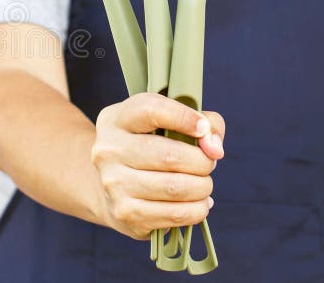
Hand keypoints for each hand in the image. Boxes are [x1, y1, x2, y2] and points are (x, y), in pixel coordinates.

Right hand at [91, 93, 224, 239]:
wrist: (110, 187)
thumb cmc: (148, 147)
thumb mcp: (167, 122)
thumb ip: (203, 123)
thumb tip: (214, 149)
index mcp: (116, 120)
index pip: (151, 110)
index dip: (184, 117)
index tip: (203, 128)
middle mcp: (109, 150)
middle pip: (170, 155)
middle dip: (202, 162)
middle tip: (208, 164)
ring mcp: (114, 184)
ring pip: (176, 188)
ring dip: (203, 187)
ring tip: (202, 185)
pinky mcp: (126, 213)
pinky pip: (176, 214)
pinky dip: (198, 209)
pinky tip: (197, 203)